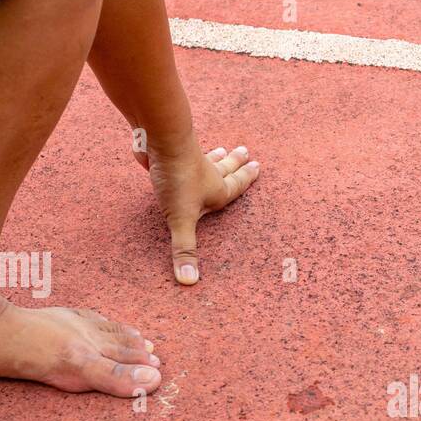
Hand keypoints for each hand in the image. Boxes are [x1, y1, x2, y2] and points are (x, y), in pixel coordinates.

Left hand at [141, 139, 260, 284]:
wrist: (162, 139)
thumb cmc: (177, 179)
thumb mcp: (181, 219)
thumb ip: (185, 248)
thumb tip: (190, 281)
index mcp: (217, 190)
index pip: (236, 186)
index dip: (246, 179)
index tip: (258, 166)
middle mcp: (208, 173)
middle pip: (226, 167)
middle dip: (236, 163)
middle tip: (246, 152)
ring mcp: (191, 158)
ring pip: (208, 157)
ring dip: (217, 156)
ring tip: (223, 150)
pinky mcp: (172, 149)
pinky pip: (183, 150)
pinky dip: (189, 149)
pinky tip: (185, 147)